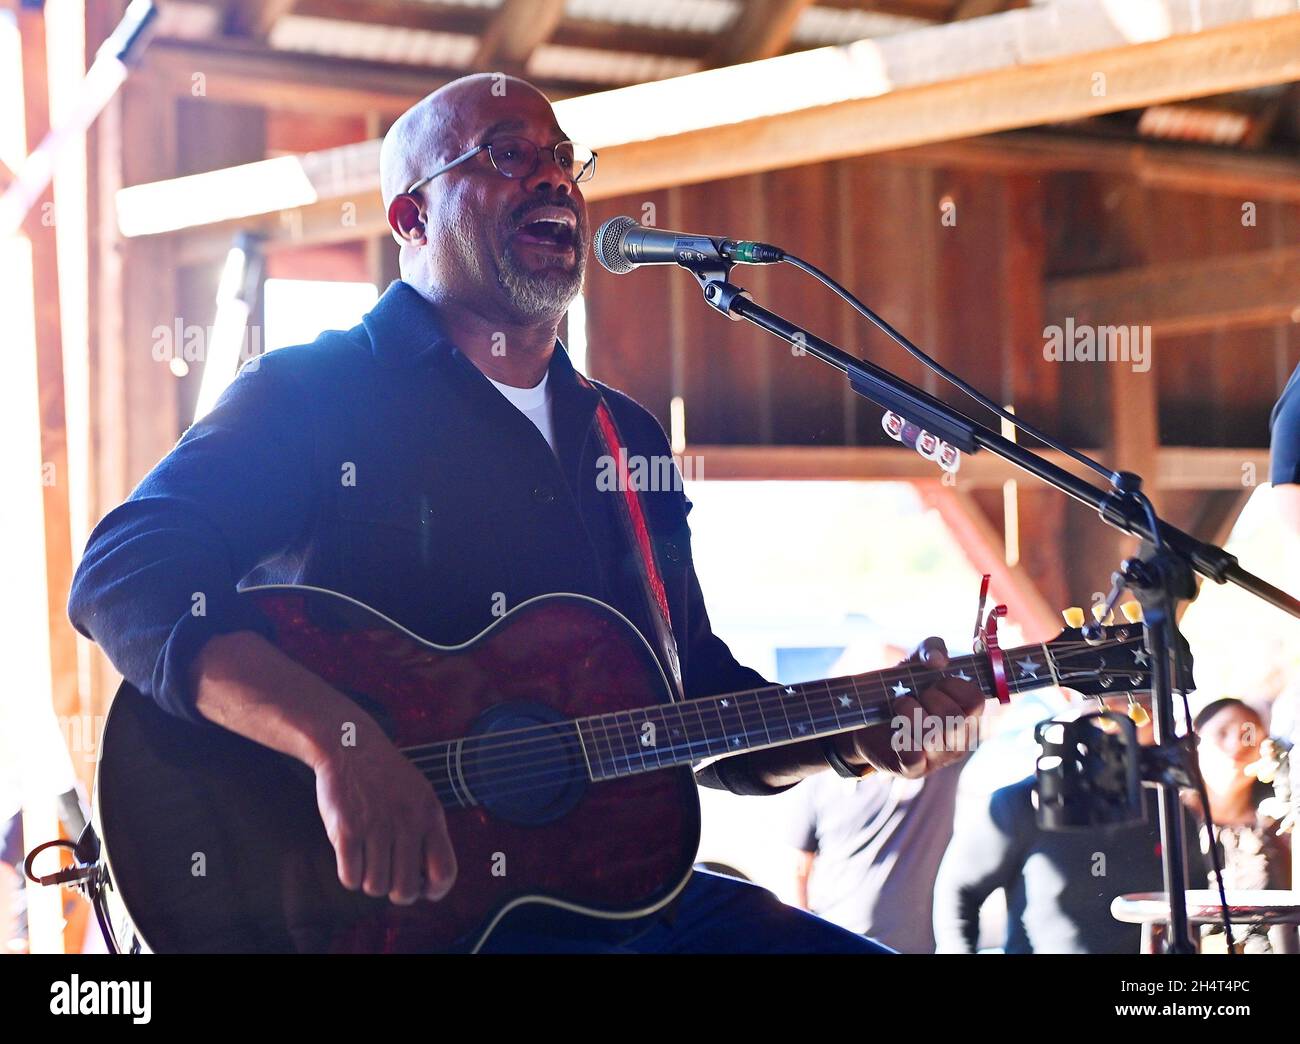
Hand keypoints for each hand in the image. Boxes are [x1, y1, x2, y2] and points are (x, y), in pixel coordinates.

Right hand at [312, 722, 457, 905]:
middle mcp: (407, 823)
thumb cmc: (386, 776)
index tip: (423, 890)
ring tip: (368, 863)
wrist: (350, 747)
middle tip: (388, 877)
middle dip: (395, 892)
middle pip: (405, 890)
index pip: (444, 871)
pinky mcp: (347, 830)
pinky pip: (350, 877)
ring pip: (375, 887)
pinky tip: (351, 860)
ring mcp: (377, 827)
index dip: (435, 891)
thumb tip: (430, 877)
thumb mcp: (421, 795)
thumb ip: (428, 831)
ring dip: (369, 882)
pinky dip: (350, 876)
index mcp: (431, 815)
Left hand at [837, 636, 983, 778]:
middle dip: (929, 698)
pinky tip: (895, 728)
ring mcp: (939, 758)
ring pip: (933, 735)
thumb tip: (938, 661)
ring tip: (900, 705)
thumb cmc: (900, 688)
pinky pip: (914, 755)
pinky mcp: (915, 769)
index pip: (975, 700)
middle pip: (955, 718)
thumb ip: (931, 649)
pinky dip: (901, 735)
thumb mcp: (915, 663)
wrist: (865, 714)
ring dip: (910, 712)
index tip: (934, 682)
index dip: (952, 685)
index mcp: (967, 714)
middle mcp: (959, 739)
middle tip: (913, 695)